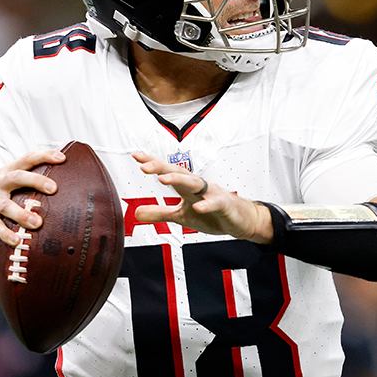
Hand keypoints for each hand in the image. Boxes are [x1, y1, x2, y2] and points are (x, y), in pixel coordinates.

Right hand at [0, 149, 64, 245]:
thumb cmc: (2, 201)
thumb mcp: (14, 189)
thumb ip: (33, 187)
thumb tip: (68, 190)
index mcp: (9, 172)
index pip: (27, 159)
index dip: (44, 156)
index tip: (62, 158)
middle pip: (17, 177)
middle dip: (36, 181)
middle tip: (53, 189)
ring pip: (6, 205)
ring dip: (22, 214)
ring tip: (37, 223)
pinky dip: (6, 233)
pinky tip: (17, 240)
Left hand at [131, 151, 272, 242]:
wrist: (241, 221)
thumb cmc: (211, 215)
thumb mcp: (181, 216)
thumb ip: (160, 213)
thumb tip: (136, 213)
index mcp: (186, 187)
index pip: (167, 172)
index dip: (152, 163)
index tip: (135, 156)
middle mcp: (198, 185)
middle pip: (178, 173)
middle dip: (161, 168)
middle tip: (144, 166)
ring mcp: (212, 193)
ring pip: (194, 183)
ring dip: (179, 180)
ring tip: (163, 180)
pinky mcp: (224, 205)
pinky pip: (214, 203)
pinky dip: (206, 205)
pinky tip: (197, 208)